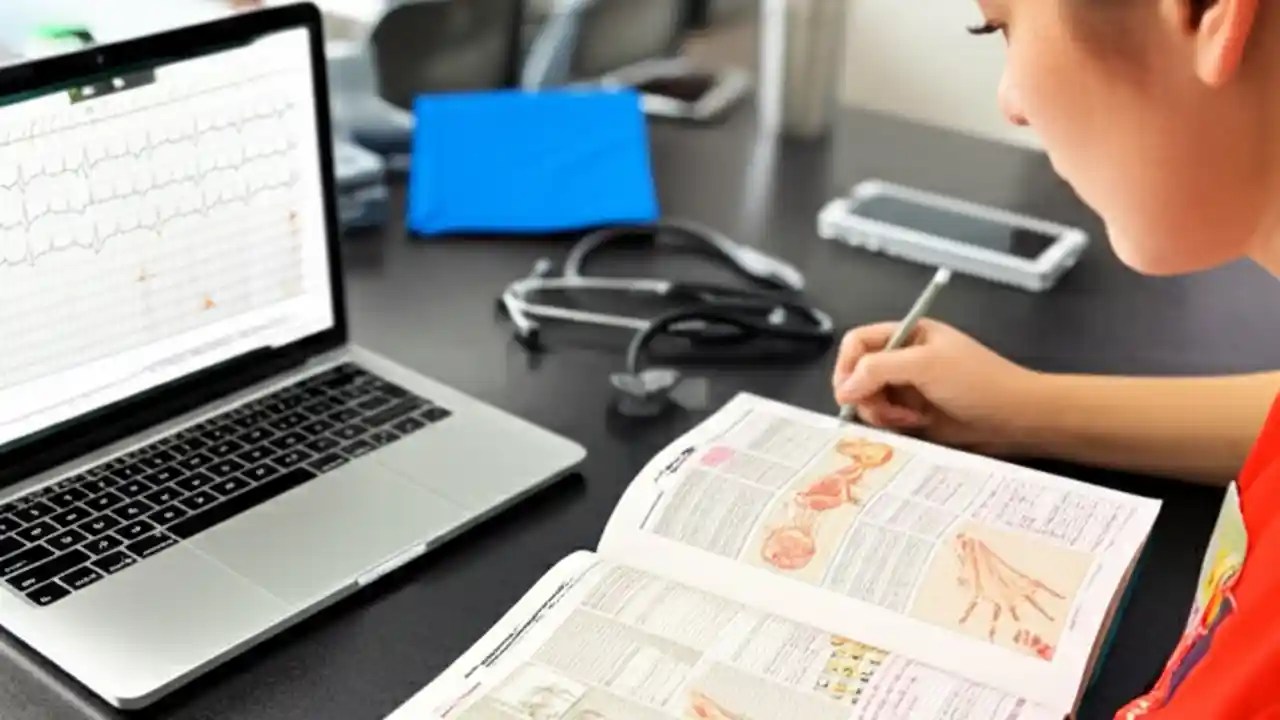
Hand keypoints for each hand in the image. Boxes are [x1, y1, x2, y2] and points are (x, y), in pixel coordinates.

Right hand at [831, 319, 1043, 454]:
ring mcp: (910, 388)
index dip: (847, 365)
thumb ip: (878, 369)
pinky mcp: (916, 415)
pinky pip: (887, 421)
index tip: (847, 392)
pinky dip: (893, 426)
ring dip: (882, 413)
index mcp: (907, 335)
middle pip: (858, 375)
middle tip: (883, 411)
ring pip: (870, 401)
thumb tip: (843, 388)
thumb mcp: (925, 365)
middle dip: (866, 395)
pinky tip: (916, 426)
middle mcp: (904, 359)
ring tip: (909, 420)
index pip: (858, 342)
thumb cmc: (978, 381)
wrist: (1017, 417)